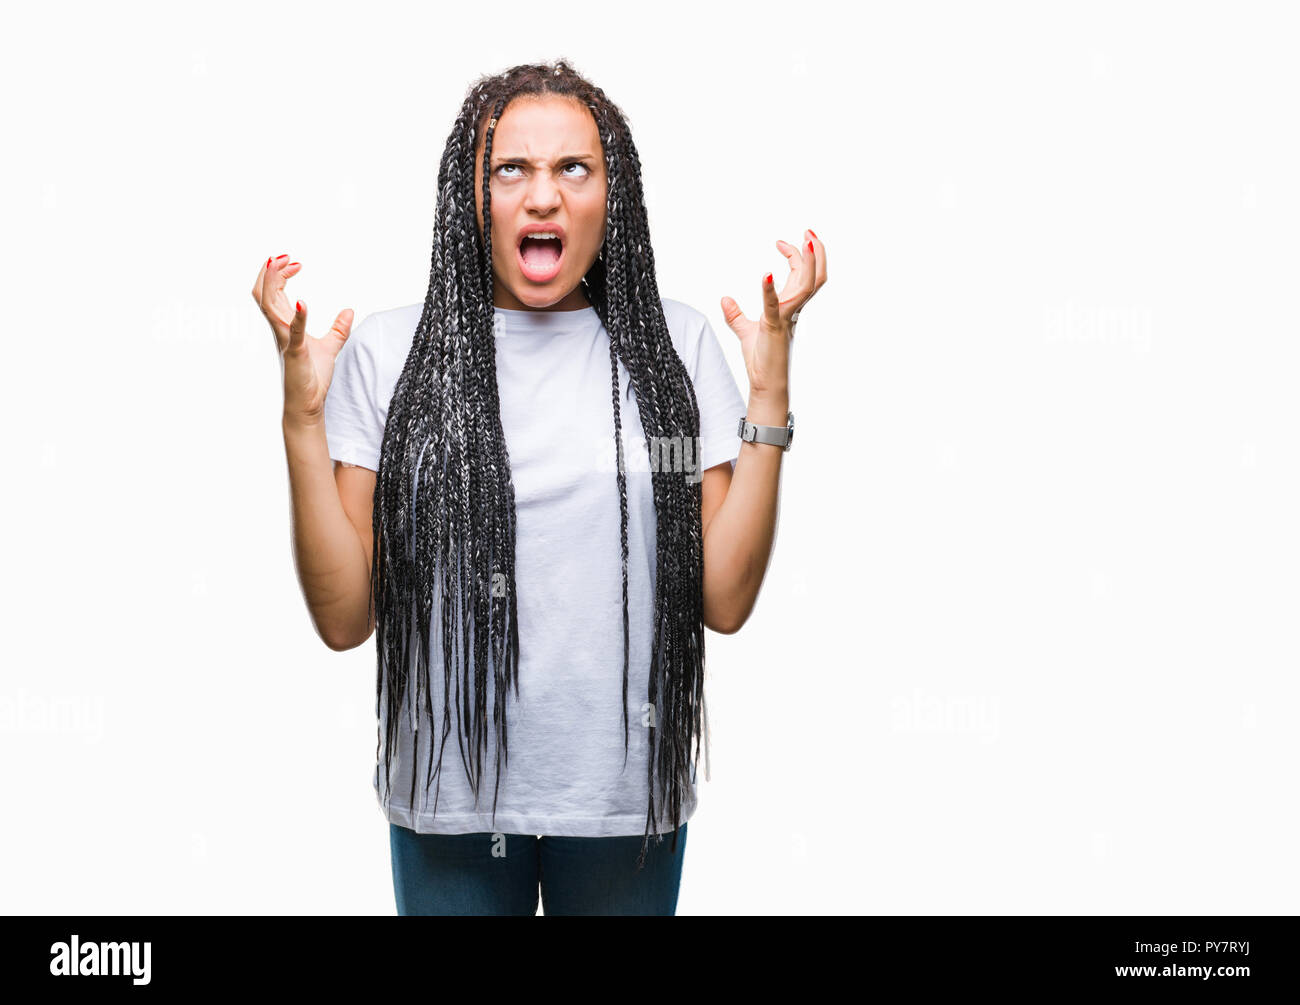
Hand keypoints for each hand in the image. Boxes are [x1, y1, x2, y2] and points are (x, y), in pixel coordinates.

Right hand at [251, 254, 354, 420]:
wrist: (309, 402)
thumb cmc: (313, 377)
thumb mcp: (331, 347)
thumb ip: (339, 329)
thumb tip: (349, 311)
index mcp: (285, 325)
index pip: (274, 292)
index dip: (279, 274)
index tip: (295, 262)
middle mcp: (280, 329)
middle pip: (264, 293)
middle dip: (271, 271)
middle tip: (284, 256)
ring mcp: (285, 340)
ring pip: (269, 305)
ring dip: (275, 283)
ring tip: (282, 264)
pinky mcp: (295, 352)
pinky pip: (293, 331)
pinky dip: (298, 316)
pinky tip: (304, 303)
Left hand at [720, 229, 826, 397]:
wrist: (764, 384)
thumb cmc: (761, 359)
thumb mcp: (744, 331)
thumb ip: (735, 315)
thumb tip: (724, 298)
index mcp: (791, 308)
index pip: (802, 276)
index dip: (797, 257)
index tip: (782, 242)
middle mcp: (794, 310)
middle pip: (814, 277)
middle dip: (815, 253)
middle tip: (809, 231)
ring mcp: (787, 318)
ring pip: (807, 286)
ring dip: (807, 262)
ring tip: (804, 240)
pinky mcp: (773, 328)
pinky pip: (775, 306)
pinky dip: (770, 289)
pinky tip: (765, 273)